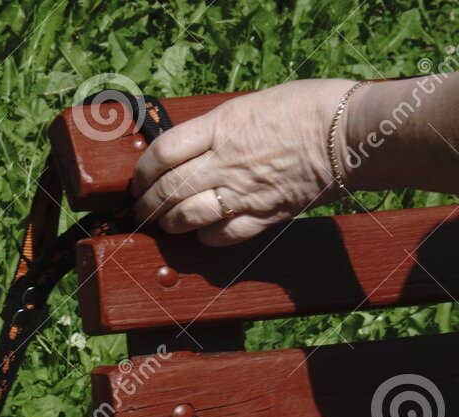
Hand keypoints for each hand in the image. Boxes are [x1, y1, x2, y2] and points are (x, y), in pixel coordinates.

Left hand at [130, 79, 352, 245]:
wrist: (352, 132)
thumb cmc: (308, 107)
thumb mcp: (253, 104)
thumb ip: (219, 128)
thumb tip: (190, 147)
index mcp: (222, 126)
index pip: (162, 153)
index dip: (142, 171)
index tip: (139, 179)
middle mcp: (226, 161)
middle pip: (167, 189)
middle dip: (146, 204)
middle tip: (141, 209)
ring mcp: (243, 191)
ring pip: (186, 217)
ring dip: (168, 224)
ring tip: (164, 224)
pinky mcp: (263, 215)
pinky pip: (221, 235)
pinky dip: (205, 237)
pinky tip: (203, 233)